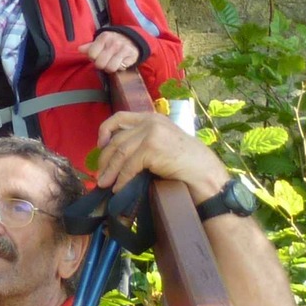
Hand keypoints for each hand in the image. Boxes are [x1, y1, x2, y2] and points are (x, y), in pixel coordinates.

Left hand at [82, 31, 140, 73]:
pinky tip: (120, 62)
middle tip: (104, 61)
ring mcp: (124, 49)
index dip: (92, 58)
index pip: (91, 54)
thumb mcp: (100, 41)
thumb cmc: (112, 42)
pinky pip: (121, 68)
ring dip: (110, 68)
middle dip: (101, 64)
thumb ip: (89, 46)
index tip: (96, 56)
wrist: (131, 39)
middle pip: (100, 63)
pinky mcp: (132, 56)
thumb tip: (80, 49)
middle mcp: (114, 43)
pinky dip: (120, 67)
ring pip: (110, 68)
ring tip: (111, 63)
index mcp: (104, 37)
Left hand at [93, 111, 228, 200]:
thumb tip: (116, 155)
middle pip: (117, 140)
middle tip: (100, 175)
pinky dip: (121, 179)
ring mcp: (151, 133)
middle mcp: (151, 122)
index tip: (99, 146)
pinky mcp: (151, 148)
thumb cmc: (187, 162)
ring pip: (120, 153)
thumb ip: (143, 140)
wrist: (206, 173)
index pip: (120, 117)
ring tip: (103, 184)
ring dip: (110, 172)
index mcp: (153, 118)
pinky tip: (118, 189)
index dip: (105, 130)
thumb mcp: (163, 142)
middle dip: (105, 159)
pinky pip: (129, 166)